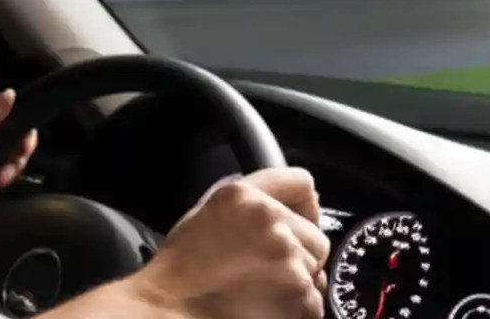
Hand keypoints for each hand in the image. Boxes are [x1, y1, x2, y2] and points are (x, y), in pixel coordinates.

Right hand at [128, 167, 330, 318]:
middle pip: (316, 236)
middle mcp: (270, 220)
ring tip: (259, 291)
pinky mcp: (300, 294)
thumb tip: (299, 199)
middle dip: (299, 254)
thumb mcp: (206, 213)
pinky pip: (314, 302)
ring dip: (296, 284)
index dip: (304, 208)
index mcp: (242, 195)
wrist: (173, 310)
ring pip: (316, 271)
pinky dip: (297, 310)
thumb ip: (248, 198)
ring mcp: (288, 258)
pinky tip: (265, 307)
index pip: (302, 184)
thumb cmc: (184, 268)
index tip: (296, 225)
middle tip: (262, 269)